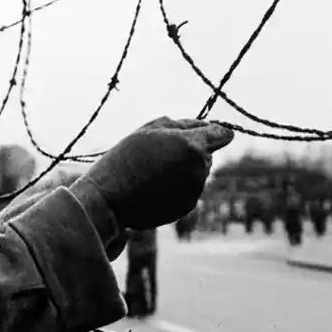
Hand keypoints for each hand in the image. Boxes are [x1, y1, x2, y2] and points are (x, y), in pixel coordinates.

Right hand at [72, 118, 233, 229]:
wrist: (110, 199)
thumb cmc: (124, 159)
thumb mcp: (147, 131)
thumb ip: (179, 124)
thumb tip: (202, 126)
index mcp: (191, 144)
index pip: (221, 134)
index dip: (217, 131)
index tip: (211, 133)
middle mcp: (199, 168)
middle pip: (207, 154)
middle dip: (190, 152)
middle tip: (160, 154)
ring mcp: (195, 190)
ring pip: (198, 173)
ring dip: (183, 169)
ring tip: (152, 172)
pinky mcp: (188, 207)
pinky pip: (189, 190)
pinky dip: (177, 187)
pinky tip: (154, 187)